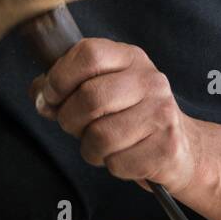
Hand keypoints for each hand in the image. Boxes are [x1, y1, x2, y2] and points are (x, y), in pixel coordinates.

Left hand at [31, 38, 199, 194]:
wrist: (182, 147)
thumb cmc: (131, 117)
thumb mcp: (103, 90)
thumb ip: (66, 87)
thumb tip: (39, 94)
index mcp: (130, 58)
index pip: (88, 54)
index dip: (59, 77)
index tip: (50, 96)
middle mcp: (150, 81)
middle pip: (89, 97)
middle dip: (70, 120)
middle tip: (75, 127)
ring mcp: (162, 113)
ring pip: (100, 136)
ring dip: (90, 148)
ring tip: (102, 145)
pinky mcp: (166, 146)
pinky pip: (117, 162)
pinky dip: (112, 166)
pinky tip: (124, 156)